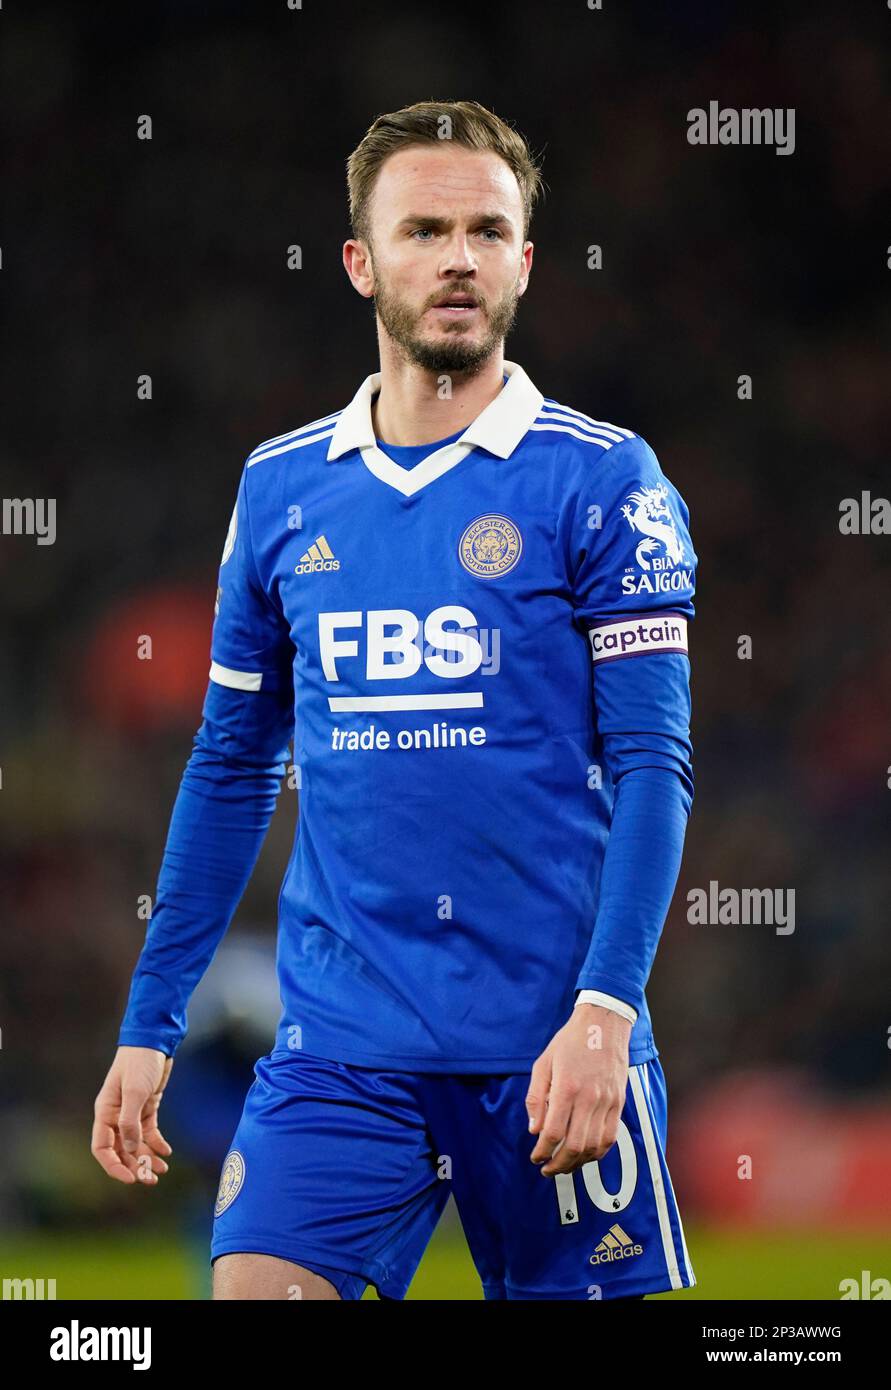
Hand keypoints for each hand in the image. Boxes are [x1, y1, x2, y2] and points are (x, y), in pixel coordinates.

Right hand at [91, 1046, 173, 1184]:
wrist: (154, 1041)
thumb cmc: (140, 1063)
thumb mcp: (135, 1092)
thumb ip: (130, 1122)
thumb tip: (128, 1149)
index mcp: (105, 1113)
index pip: (102, 1148)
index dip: (114, 1166)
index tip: (130, 1178)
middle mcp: (115, 1116)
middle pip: (120, 1150)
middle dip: (134, 1166)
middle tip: (151, 1179)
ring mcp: (131, 1112)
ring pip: (135, 1144)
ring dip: (146, 1158)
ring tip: (161, 1171)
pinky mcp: (147, 1107)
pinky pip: (149, 1132)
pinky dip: (156, 1144)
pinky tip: (166, 1152)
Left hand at [526, 1004, 630, 1175]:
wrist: (603, 1023)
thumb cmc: (569, 1041)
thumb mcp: (543, 1063)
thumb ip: (536, 1097)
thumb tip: (534, 1129)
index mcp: (567, 1088)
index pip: (554, 1132)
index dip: (543, 1150)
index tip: (536, 1156)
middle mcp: (589, 1098)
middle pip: (575, 1146)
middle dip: (558, 1164)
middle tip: (547, 1169)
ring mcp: (607, 1102)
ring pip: (594, 1146)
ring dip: (578, 1163)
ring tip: (564, 1165)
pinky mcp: (619, 1103)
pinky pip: (610, 1137)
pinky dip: (597, 1152)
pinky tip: (585, 1155)